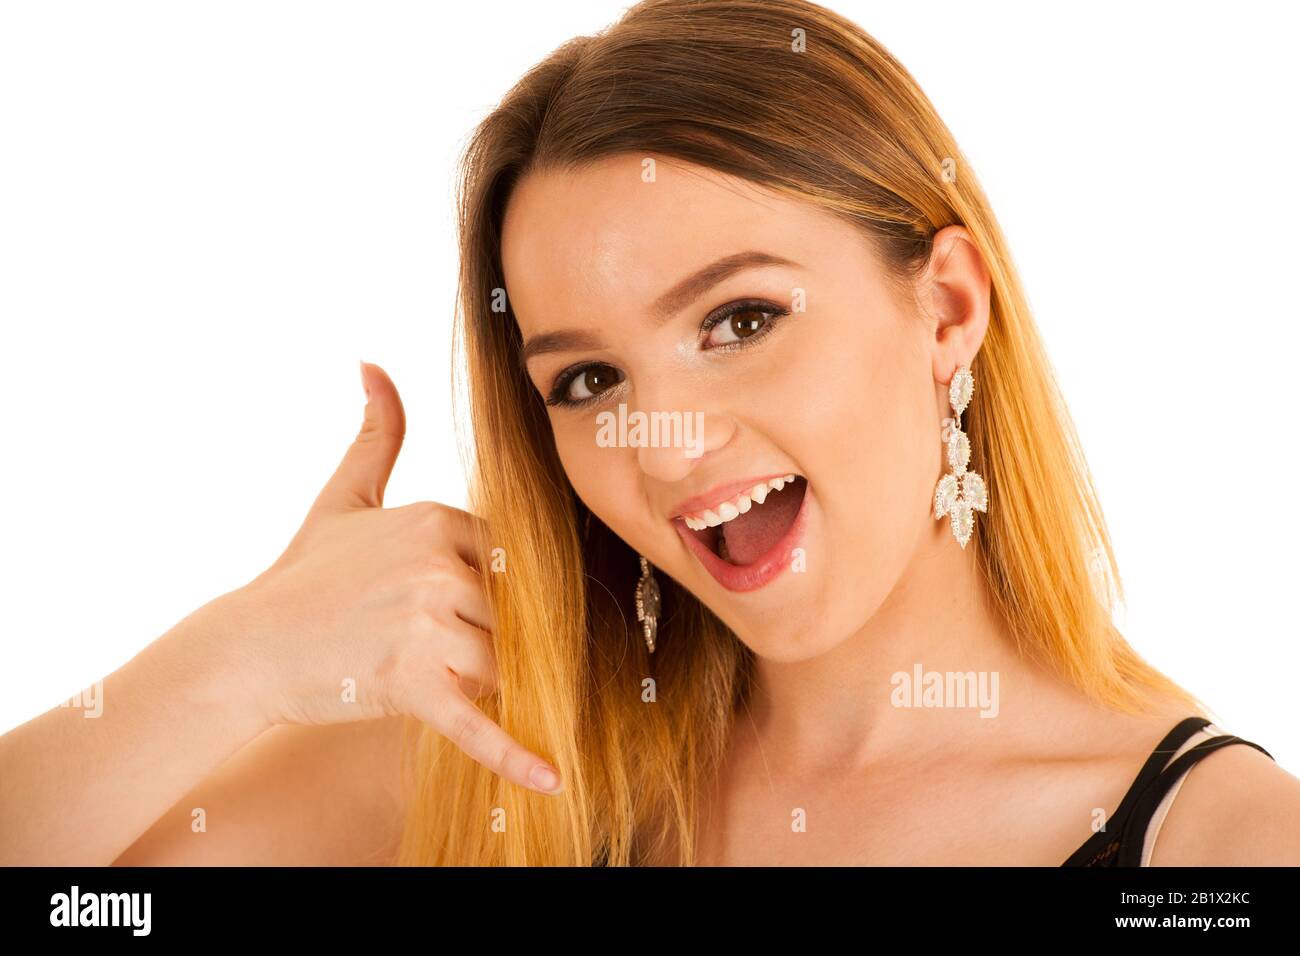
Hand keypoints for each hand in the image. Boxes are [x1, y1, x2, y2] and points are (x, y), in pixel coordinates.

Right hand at [226, 361, 561, 794]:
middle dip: (516, 640)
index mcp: (435, 519)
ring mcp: (424, 624)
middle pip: (518, 614)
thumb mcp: (342, 496)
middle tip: (518, 662)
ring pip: (507, 662)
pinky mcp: (411, 684)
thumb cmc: (302, 574)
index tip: (515, 614)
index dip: (514, 594)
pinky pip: (477, 722)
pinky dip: (516, 755)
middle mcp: (436, 565)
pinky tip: (552, 780)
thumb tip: (372, 365)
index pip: (513, 562)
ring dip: (509, 685)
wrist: (245, 647)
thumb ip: (376, 432)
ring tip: (502, 696)